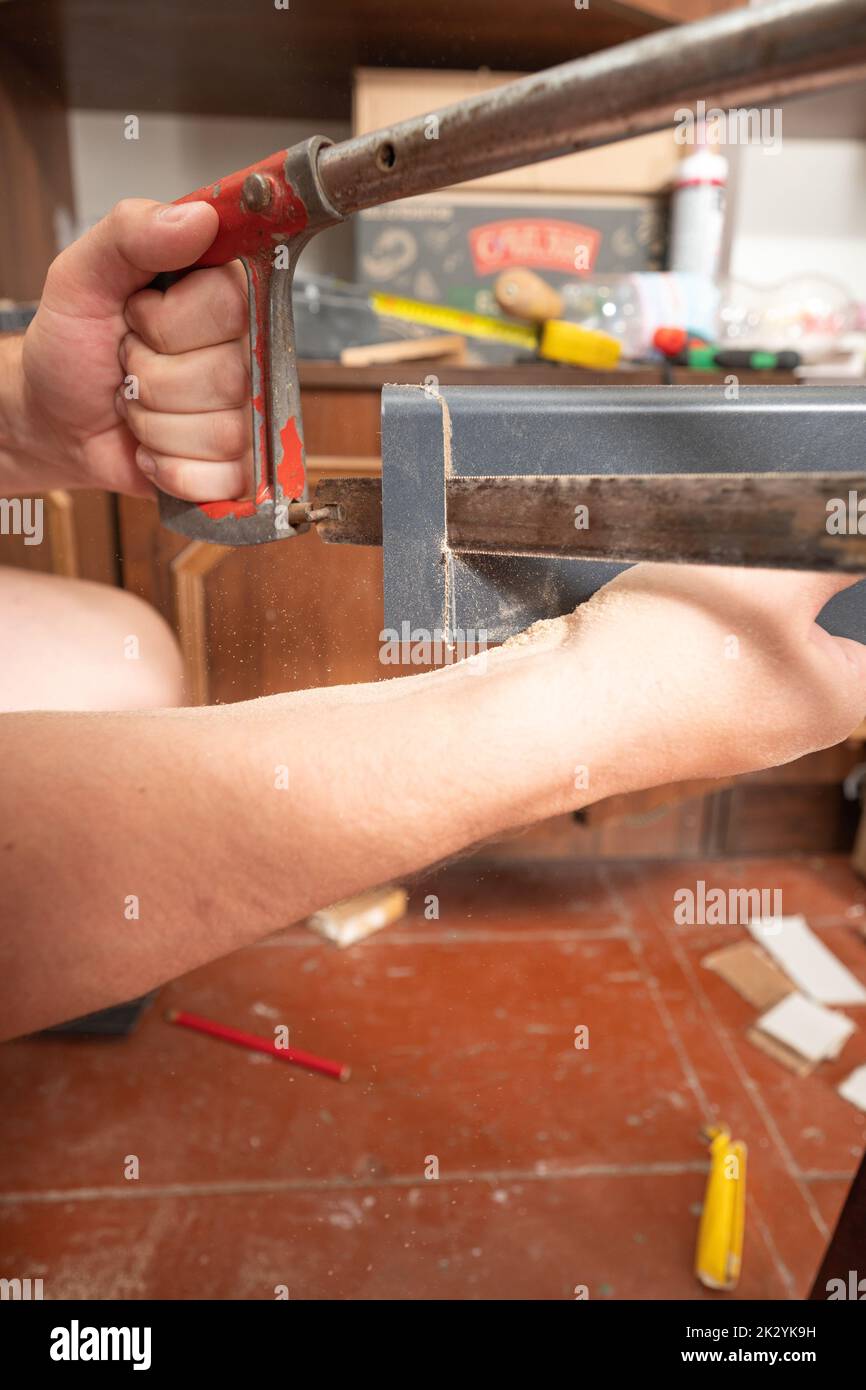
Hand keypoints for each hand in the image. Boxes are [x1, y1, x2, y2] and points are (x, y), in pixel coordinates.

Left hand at [19, 199, 250, 499]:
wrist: (53, 418)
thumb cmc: (73, 348)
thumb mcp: (82, 274)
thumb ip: (133, 231)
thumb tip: (199, 216)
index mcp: (218, 297)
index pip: (229, 305)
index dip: (169, 321)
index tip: (136, 315)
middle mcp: (242, 354)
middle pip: (225, 375)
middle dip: (153, 378)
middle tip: (129, 368)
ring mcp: (244, 414)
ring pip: (220, 432)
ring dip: (155, 425)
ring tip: (136, 406)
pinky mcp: (235, 467)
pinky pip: (221, 478)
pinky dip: (170, 469)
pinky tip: (152, 449)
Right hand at [542, 564, 865, 797]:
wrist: (556, 712)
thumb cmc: (660, 660)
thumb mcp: (776, 576)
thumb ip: (835, 556)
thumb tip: (854, 538)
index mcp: (835, 705)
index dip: (831, 585)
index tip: (796, 569)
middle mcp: (786, 729)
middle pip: (803, 626)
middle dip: (768, 588)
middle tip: (732, 579)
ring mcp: (724, 731)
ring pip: (741, 638)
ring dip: (715, 606)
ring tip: (683, 606)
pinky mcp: (670, 722)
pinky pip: (691, 659)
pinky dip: (673, 632)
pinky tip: (649, 630)